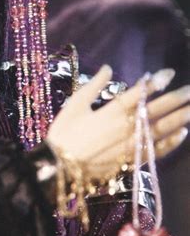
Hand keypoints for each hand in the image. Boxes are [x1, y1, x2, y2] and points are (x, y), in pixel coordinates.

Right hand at [47, 66, 189, 178]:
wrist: (59, 167)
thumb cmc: (63, 134)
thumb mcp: (74, 105)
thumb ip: (93, 86)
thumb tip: (109, 67)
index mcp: (111, 111)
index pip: (139, 93)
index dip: (155, 82)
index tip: (169, 73)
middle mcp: (126, 127)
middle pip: (156, 110)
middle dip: (176, 99)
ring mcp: (131, 145)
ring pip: (161, 129)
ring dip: (180, 118)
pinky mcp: (130, 161)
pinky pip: (156, 151)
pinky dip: (171, 143)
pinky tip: (182, 134)